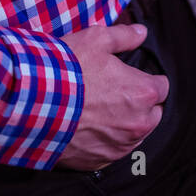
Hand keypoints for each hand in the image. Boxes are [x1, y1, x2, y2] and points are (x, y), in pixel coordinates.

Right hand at [53, 21, 169, 170]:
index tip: (133, 77)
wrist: (33, 103)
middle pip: (152, 114)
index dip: (148, 79)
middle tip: (116, 93)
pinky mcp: (100, 162)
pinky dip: (105, 142)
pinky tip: (89, 128)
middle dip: (141, 104)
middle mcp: (138, 124)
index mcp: (143, 92)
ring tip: (101, 111)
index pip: (162, 87)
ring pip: (134, 135)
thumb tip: (141, 33)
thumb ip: (124, 36)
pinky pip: (112, 152)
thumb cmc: (68, 68)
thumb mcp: (96, 39)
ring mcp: (119, 146)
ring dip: (125, 124)